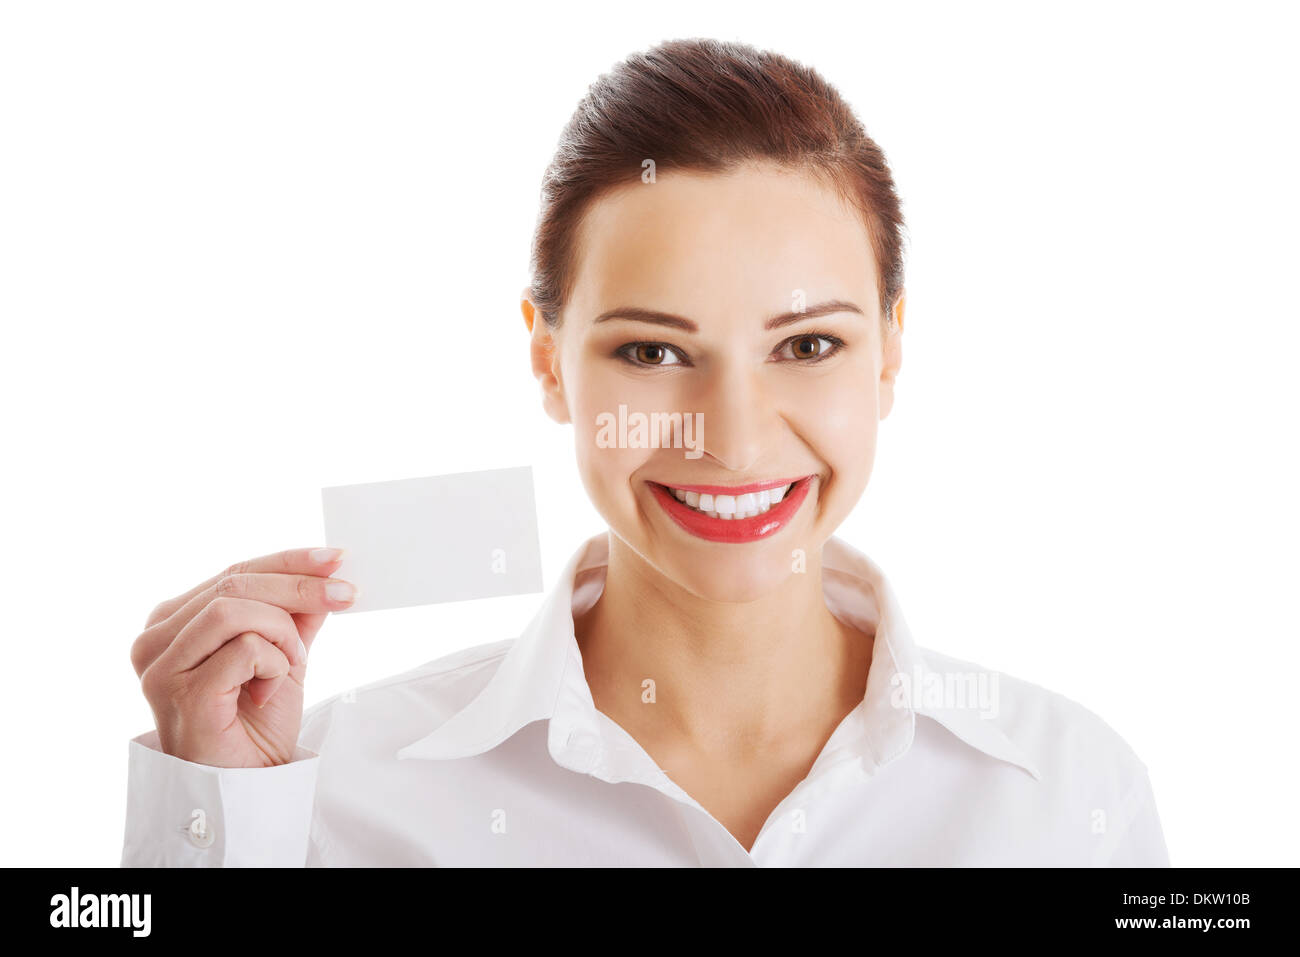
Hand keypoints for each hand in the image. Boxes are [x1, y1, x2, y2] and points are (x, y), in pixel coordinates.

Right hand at [130, 547, 357, 767]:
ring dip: (281, 633)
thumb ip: (295, 616)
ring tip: (292, 666)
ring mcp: (161, 668)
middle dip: (299, 587)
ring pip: (234, 609)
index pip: (234, 571)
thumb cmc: (254, 727)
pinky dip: (273, 664)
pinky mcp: (181, 694)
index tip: (337, 559)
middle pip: (234, 583)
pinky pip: (242, 650)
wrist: (245, 789)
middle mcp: (155, 640)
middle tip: (345, 597)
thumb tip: (325, 573)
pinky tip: (268, 692)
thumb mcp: (284, 657)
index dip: (288, 561)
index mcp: (172, 623)